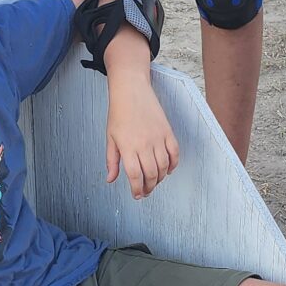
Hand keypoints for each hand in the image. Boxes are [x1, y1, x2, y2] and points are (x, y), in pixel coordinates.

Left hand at [105, 77, 179, 198]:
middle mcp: (144, 144)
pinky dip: (173, 164)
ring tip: (154, 182)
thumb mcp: (110, 138)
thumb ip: (112, 161)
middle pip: (151, 174)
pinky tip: (168, 170)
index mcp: (127, 147)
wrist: (131, 90)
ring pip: (164, 166)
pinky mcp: (167, 131)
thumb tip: (111, 179)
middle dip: (149, 187)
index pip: (135, 176)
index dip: (137, 189)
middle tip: (145, 192)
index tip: (137, 195)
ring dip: (160, 178)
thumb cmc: (118, 113)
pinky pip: (175, 153)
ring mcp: (158, 137)